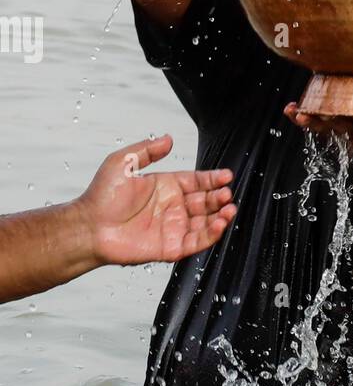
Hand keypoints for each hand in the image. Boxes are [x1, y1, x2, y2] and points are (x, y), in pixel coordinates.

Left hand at [78, 135, 235, 266]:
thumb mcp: (123, 163)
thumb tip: (169, 139)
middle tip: (226, 194)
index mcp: (166, 186)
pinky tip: (219, 225)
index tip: (226, 176)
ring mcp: (173, 227)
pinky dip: (211, 235)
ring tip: (229, 210)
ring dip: (221, 216)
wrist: (89, 227)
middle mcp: (173, 207)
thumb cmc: (101, 196)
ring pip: (205, 222)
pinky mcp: (171, 247)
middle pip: (205, 202)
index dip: (212, 179)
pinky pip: (197, 241)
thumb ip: (147, 150)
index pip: (197, 181)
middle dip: (219, 197)